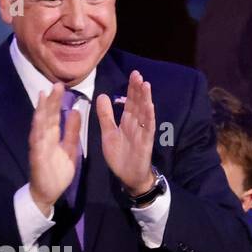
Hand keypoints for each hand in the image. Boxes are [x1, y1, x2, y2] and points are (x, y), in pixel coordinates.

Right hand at [28, 83, 81, 215]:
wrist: (47, 193)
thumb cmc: (57, 172)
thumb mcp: (70, 148)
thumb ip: (71, 131)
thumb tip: (75, 111)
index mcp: (51, 136)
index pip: (53, 116)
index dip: (56, 102)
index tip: (60, 86)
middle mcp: (43, 139)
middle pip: (45, 117)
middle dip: (49, 102)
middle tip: (55, 85)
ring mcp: (38, 148)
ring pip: (39, 127)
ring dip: (41, 112)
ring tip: (43, 97)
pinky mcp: (37, 159)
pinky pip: (37, 144)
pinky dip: (37, 132)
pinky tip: (38, 122)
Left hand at [96, 70, 156, 196]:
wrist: (128, 176)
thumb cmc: (120, 156)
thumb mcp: (108, 133)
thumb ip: (106, 116)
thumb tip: (102, 95)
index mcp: (127, 121)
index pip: (130, 101)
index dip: (131, 88)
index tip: (133, 74)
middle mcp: (136, 124)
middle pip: (138, 104)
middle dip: (138, 89)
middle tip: (138, 74)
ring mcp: (142, 132)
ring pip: (144, 112)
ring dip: (145, 99)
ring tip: (146, 84)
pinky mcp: (146, 142)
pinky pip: (148, 128)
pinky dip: (149, 117)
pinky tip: (150, 106)